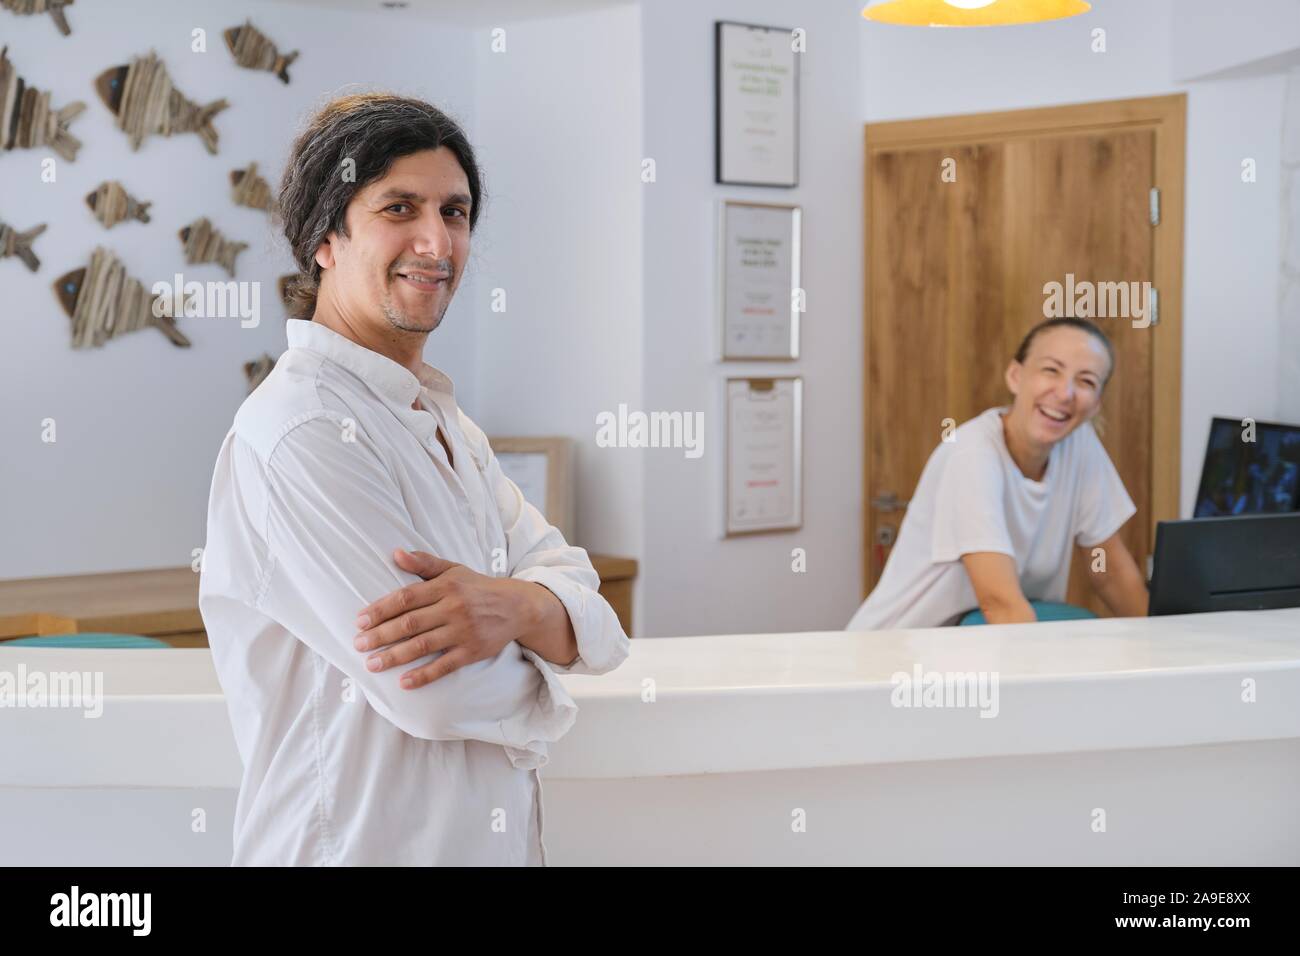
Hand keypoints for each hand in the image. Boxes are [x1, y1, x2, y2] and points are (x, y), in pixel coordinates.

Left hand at [353, 549, 540, 688]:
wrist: (518, 606)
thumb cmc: (478, 587)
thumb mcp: (454, 570)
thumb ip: (424, 564)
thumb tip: (395, 554)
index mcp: (446, 587)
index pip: (406, 597)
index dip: (381, 609)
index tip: (360, 621)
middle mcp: (453, 608)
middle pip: (410, 623)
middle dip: (381, 635)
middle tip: (358, 645)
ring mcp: (463, 631)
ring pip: (422, 645)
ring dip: (394, 656)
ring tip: (372, 665)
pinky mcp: (472, 652)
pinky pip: (444, 666)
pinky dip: (423, 675)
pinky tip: (404, 683)